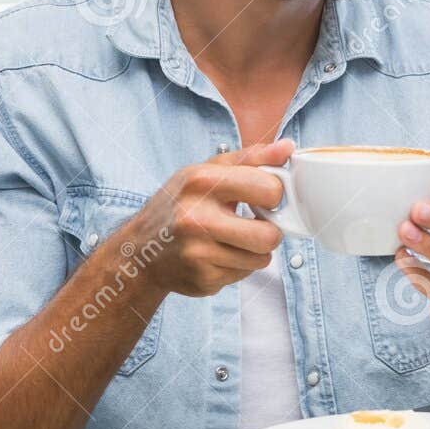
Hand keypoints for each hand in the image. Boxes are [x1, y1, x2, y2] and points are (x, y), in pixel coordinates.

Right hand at [127, 140, 291, 297]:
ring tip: (233, 239)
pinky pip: (244, 275)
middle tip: (255, 224)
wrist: (140, 251)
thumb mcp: (208, 171)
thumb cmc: (180, 204)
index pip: (270, 189)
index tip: (263, 197)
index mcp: (201, 182)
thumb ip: (252, 158)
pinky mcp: (202, 280)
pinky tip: (217, 255)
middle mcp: (196, 219)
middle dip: (270, 231)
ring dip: (255, 251)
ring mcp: (197, 254)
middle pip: (270, 236)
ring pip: (261, 259)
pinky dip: (238, 266)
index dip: (274, 194)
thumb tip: (289, 148)